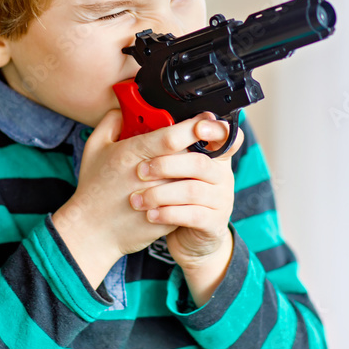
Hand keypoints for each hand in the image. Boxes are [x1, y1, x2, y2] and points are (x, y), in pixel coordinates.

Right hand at [56, 109, 222, 263]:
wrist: (90, 232)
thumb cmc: (92, 190)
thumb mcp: (94, 148)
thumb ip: (110, 122)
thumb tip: (126, 109)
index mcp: (131, 154)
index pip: (172, 136)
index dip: (194, 126)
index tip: (206, 119)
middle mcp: (148, 175)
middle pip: (186, 155)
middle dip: (199, 146)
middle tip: (206, 139)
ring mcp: (159, 199)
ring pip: (190, 178)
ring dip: (195, 171)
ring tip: (193, 167)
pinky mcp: (166, 218)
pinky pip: (188, 201)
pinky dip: (190, 193)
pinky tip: (184, 189)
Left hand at [129, 111, 244, 269]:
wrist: (184, 237)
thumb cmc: (170, 195)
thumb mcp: (164, 167)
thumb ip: (151, 139)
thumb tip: (124, 111)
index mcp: (210, 155)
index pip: (224, 135)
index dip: (215, 129)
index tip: (197, 126)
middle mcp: (220, 175)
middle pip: (201, 162)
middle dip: (167, 164)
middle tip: (140, 170)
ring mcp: (220, 199)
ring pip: (193, 190)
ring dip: (161, 193)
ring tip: (138, 199)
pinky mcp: (213, 222)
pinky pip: (193, 215)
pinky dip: (168, 213)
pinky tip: (151, 214)